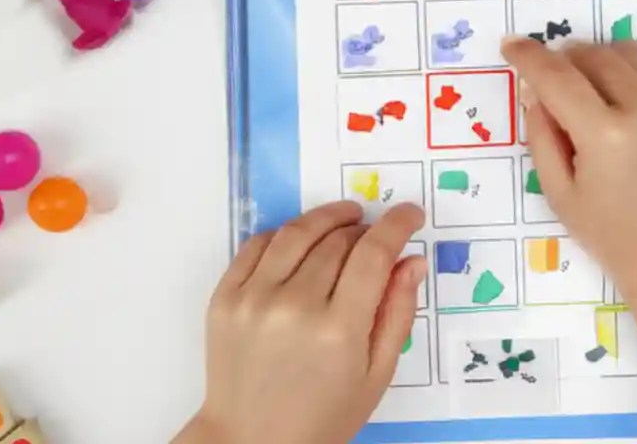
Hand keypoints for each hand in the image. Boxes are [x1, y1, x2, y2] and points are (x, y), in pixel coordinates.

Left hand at [175, 202, 426, 443]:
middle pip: (338, 240)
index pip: (374, 253)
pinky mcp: (224, 298)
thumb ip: (398, 313)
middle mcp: (294, 306)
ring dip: (327, 218)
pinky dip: (285, 233)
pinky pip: (257, 245)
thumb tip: (411, 260)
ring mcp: (253, 299)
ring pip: (297, 233)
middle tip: (376, 236)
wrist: (250, 440)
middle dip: (365, 229)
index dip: (397, 224)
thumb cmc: (323, 415)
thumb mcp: (376, 374)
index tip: (410, 214)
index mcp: (338, 330)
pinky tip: (302, 239)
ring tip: (346, 219)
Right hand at [502, 39, 636, 301]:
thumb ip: (541, 134)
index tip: (512, 45)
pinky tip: (631, 81)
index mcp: (605, 135)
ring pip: (630, 51)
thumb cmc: (613, 235)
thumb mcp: (559, 193)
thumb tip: (534, 88)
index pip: (556, 76)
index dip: (528, 56)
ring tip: (595, 84)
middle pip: (594, 56)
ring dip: (603, 57)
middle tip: (558, 82)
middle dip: (567, 61)